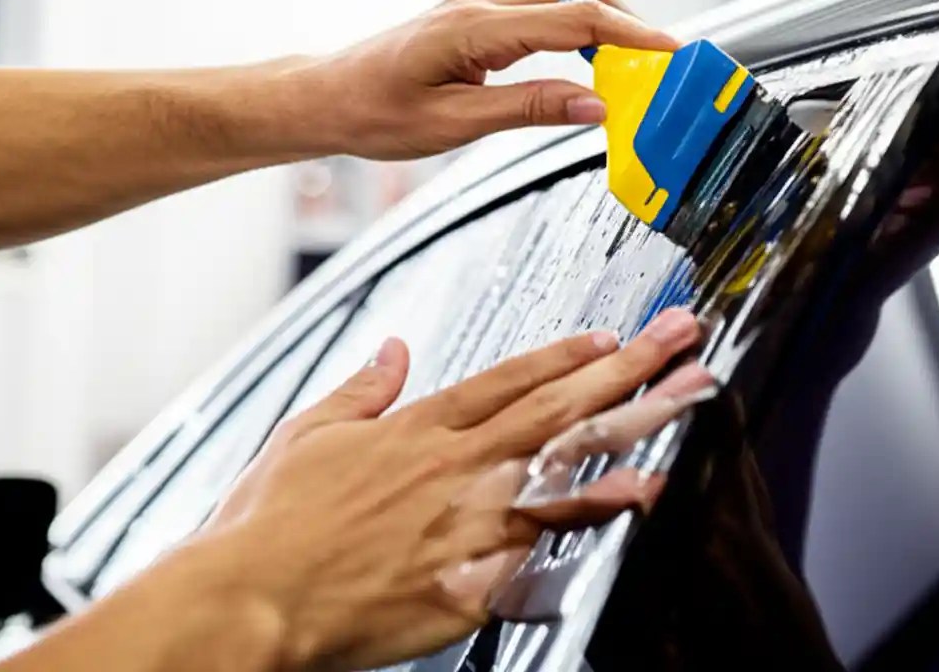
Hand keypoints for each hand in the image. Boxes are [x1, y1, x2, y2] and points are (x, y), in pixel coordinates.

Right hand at [198, 308, 711, 670]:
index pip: (509, 378)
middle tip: (681, 337)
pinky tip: (644, 505)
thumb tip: (395, 350)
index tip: (613, 335)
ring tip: (691, 404)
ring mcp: (468, 523)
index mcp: (417, 429)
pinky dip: (598, 526)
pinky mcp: (469, 583)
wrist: (247, 601)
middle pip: (558, 406)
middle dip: (628, 367)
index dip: (567, 355)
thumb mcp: (307, 435)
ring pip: (569, 467)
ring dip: (636, 432)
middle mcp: (454, 467)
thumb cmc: (267, 524)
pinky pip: (550, 552)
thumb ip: (362, 390)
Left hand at [293, 0, 678, 159]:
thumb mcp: (455, 124)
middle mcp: (481, 7)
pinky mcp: (478, 23)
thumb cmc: (375, 112)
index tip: (669, 53)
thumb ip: (528, 110)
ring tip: (635, 67)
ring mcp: (479, 10)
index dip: (630, 35)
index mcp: (476, 28)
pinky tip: (590, 62)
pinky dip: (577, 31)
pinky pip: (542, 14)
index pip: (574, 19)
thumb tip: (593, 107)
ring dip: (605, 25)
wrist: (328, 98)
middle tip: (662, 63)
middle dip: (629, 22)